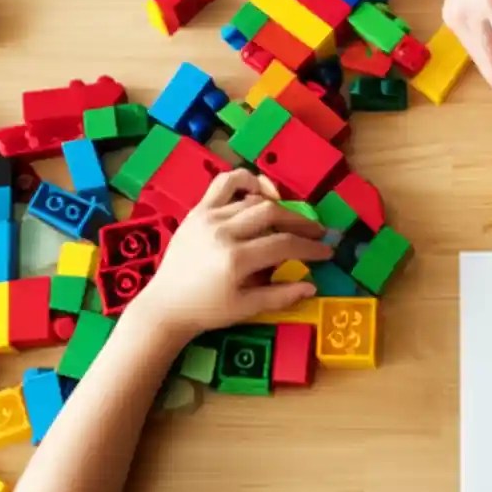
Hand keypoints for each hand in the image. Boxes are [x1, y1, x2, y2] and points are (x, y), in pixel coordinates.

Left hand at [134, 170, 332, 337]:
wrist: (165, 306)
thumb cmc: (207, 310)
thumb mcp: (246, 308)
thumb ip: (281, 295)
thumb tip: (312, 286)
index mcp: (235, 259)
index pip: (283, 244)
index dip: (309, 247)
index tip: (326, 251)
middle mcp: (222, 232)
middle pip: (272, 214)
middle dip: (300, 222)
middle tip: (316, 232)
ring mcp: (207, 217)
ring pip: (252, 200)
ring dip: (278, 207)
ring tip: (291, 220)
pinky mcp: (196, 211)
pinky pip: (224, 184)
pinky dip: (246, 180)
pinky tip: (260, 192)